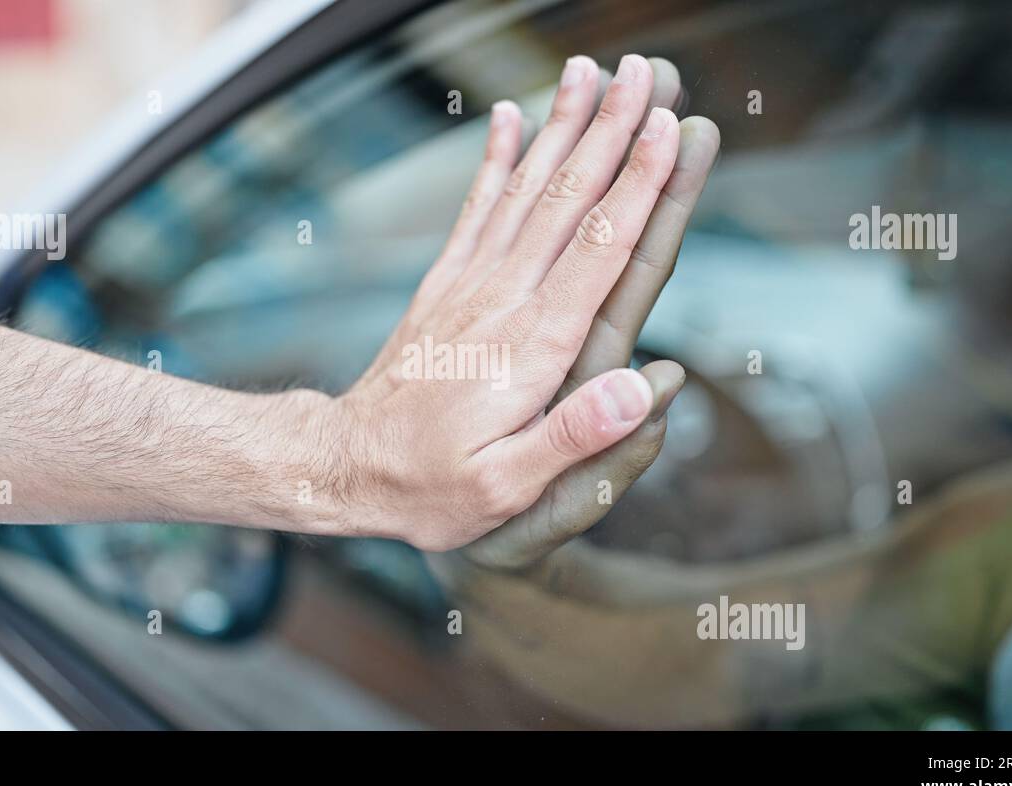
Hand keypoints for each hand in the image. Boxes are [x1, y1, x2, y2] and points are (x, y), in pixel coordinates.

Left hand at [422, 62, 725, 725]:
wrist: (346, 465)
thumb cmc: (431, 487)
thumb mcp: (505, 489)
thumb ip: (573, 436)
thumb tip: (645, 389)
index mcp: (534, 348)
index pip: (598, 252)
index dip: (637, 186)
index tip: (665, 128)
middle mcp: (504, 302)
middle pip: (568, 202)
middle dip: (611, 132)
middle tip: (648, 72)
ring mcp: (471, 286)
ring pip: (527, 191)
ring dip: (562, 127)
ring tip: (590, 71)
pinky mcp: (446, 284)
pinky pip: (476, 208)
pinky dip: (496, 159)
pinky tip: (511, 117)